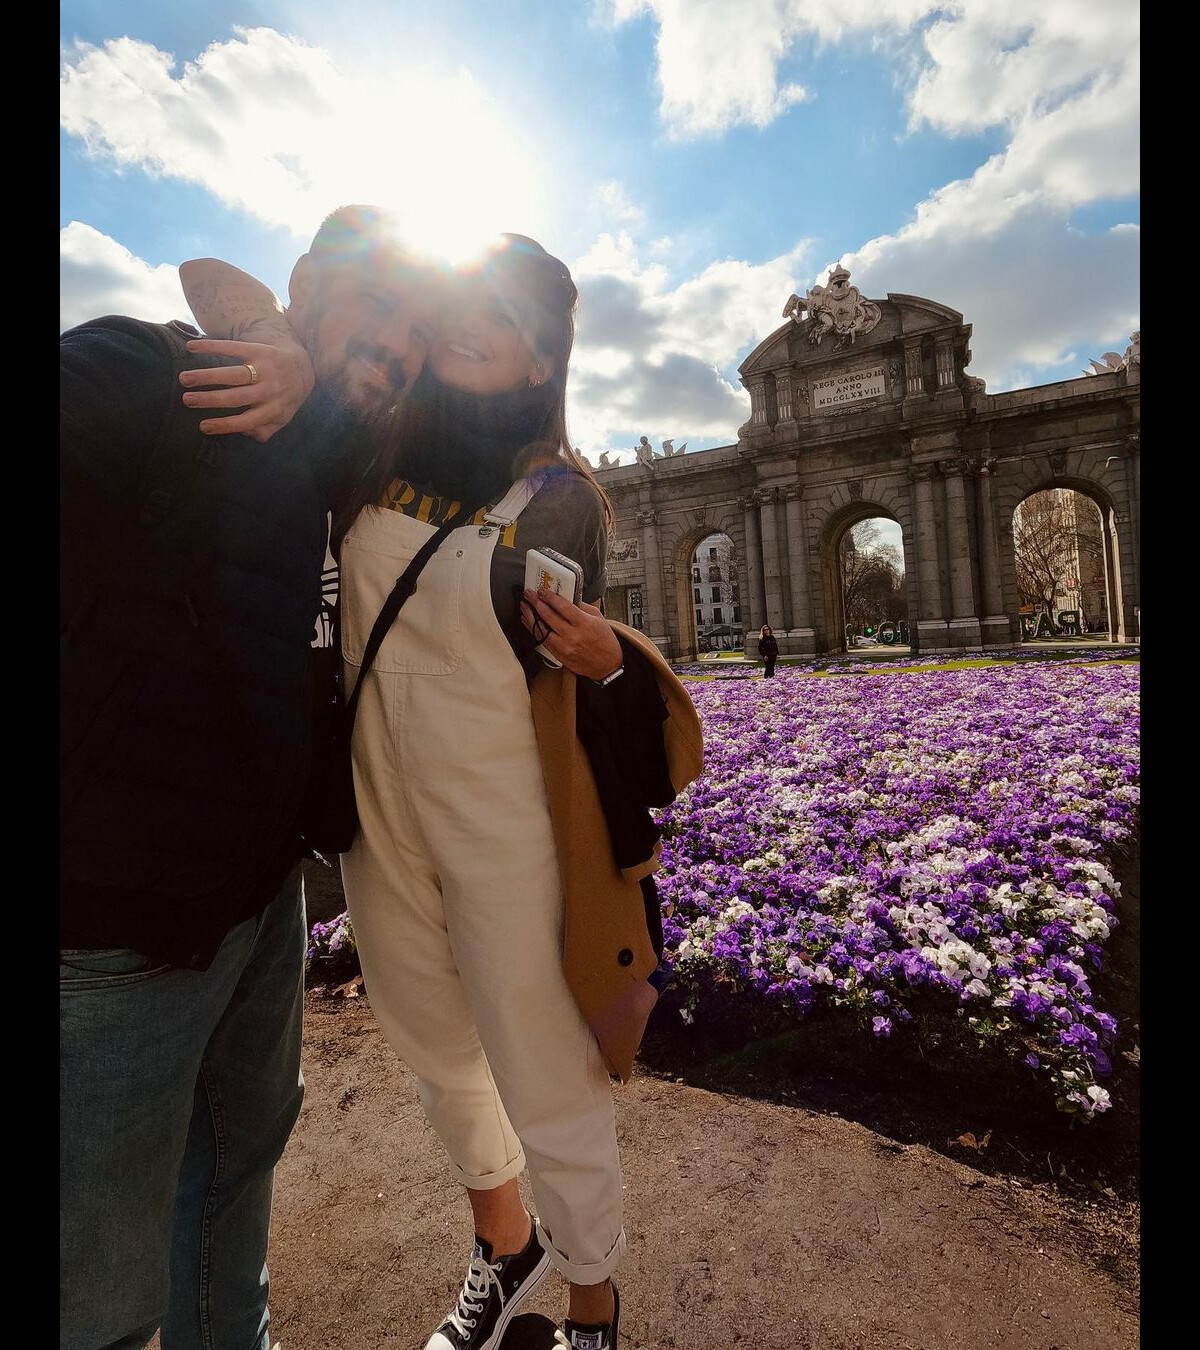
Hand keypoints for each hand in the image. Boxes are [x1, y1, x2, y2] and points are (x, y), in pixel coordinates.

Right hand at [178, 323, 314, 441]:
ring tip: (184, 379)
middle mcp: (270, 390)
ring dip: (207, 376)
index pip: (248, 420)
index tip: (203, 426)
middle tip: (187, 400)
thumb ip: (264, 430)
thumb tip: (243, 433)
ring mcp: (265, 369)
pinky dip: (212, 346)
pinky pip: (233, 347)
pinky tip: (192, 347)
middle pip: (236, 396)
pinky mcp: (259, 350)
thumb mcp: (282, 418)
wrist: (302, 367)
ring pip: (233, 374)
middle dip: (210, 399)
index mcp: (274, 409)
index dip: (226, 425)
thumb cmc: (285, 397)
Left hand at [520, 589, 622, 681]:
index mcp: (584, 623)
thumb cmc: (604, 640)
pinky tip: (529, 622)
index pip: (563, 607)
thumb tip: (566, 597)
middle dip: (536, 603)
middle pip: (549, 617)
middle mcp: (573, 635)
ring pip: (541, 630)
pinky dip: (533, 630)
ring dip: (530, 616)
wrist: (607, 665)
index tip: (542, 591)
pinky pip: (542, 641)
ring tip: (524, 607)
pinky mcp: (559, 655)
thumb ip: (582, 607)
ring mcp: (564, 647)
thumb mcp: (598, 618)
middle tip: (529, 594)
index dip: (550, 597)